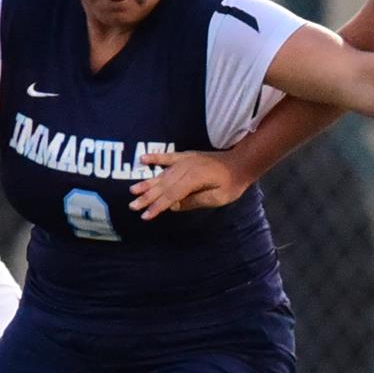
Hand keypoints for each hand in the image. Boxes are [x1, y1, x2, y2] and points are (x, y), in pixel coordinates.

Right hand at [130, 151, 253, 219]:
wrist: (240, 162)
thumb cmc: (232, 183)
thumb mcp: (217, 198)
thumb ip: (195, 201)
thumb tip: (174, 206)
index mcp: (194, 180)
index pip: (171, 196)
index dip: (158, 207)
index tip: (146, 216)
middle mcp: (186, 168)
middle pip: (163, 185)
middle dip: (147, 197)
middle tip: (133, 206)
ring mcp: (185, 161)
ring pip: (162, 174)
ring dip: (147, 183)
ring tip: (133, 191)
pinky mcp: (186, 156)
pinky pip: (167, 157)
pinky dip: (154, 158)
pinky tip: (142, 159)